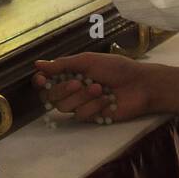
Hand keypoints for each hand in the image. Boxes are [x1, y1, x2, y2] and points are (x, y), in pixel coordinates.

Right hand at [32, 53, 160, 123]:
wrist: (140, 85)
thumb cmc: (116, 68)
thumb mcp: (88, 61)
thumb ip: (63, 64)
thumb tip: (37, 64)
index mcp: (68, 74)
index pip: (45, 81)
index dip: (40, 82)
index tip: (41, 80)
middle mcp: (71, 90)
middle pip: (50, 97)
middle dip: (63, 90)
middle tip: (78, 82)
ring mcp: (80, 104)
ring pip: (65, 107)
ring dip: (82, 97)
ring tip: (100, 88)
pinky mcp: (91, 116)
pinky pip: (81, 115)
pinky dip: (94, 106)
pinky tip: (108, 99)